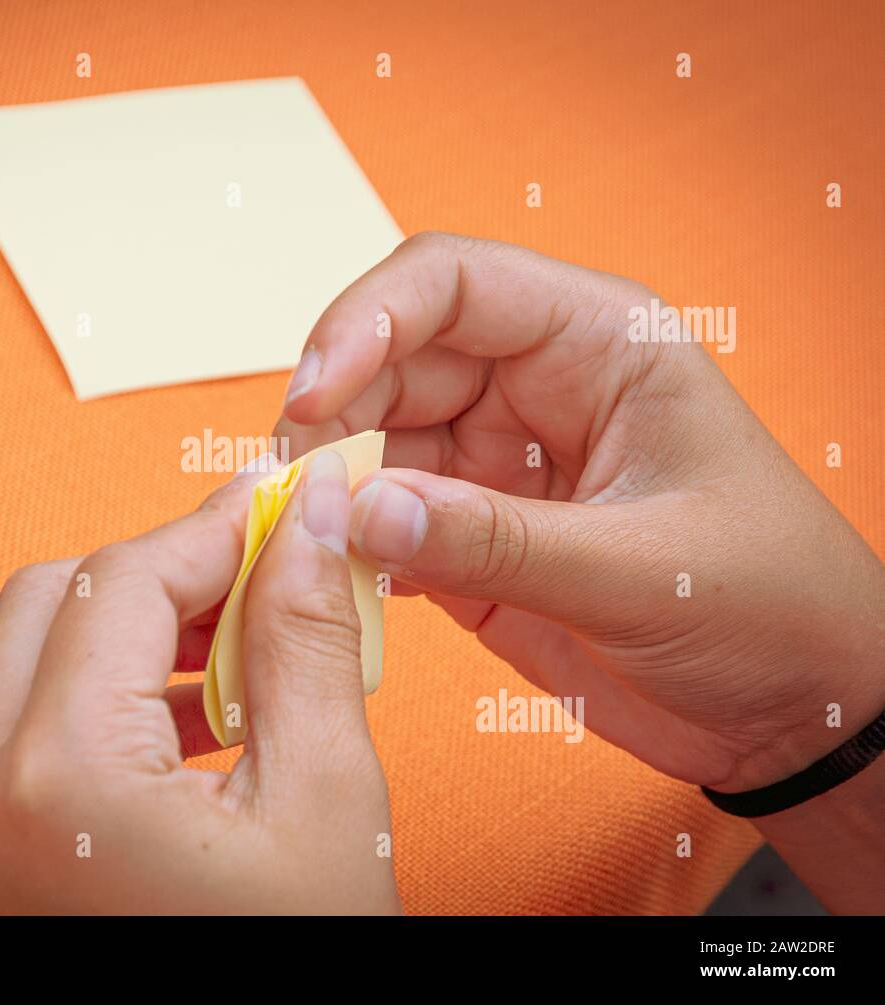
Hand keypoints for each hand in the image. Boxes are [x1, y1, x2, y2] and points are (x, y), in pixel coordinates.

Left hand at [0, 451, 400, 913]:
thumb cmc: (286, 977)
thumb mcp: (322, 809)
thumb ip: (308, 643)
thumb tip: (314, 527)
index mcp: (55, 778)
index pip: (124, 580)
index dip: (216, 527)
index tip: (287, 504)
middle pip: (54, 600)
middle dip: (167, 572)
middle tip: (267, 575)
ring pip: (32, 660)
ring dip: (136, 632)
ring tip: (249, 647)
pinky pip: (28, 731)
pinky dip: (108, 697)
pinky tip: (201, 718)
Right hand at [277, 232, 884, 797]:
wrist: (796, 710)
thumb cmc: (771, 605)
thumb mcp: (641, 568)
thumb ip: (496, 541)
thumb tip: (359, 511)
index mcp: (595, 344)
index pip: (452, 285)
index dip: (367, 323)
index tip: (314, 396)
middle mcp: (534, 389)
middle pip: (392, 363)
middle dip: (331, 416)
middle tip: (288, 488)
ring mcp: (496, 466)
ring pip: (374, 444)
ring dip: (329, 486)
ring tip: (296, 539)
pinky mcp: (471, 539)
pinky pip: (384, 523)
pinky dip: (348, 547)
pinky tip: (330, 577)